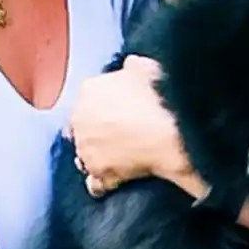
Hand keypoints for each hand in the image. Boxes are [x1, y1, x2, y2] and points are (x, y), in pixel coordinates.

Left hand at [67, 55, 193, 196]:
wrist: (168, 131)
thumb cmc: (159, 98)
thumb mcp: (147, 69)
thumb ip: (133, 67)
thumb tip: (131, 65)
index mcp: (90, 90)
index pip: (88, 99)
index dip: (103, 106)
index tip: (117, 111)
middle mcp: (80, 118)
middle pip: (81, 127)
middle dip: (96, 131)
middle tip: (120, 135)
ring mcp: (86, 147)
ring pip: (84, 155)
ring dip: (96, 156)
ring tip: (117, 159)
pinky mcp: (98, 172)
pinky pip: (94, 183)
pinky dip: (103, 184)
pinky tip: (115, 181)